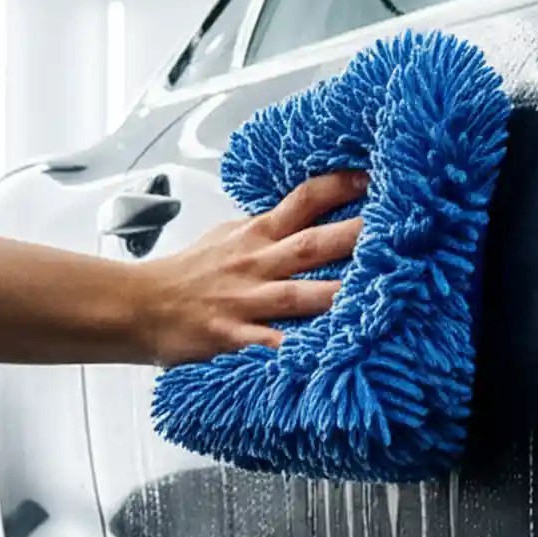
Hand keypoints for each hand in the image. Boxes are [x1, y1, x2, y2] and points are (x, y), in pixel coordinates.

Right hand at [131, 171, 366, 365]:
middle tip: (399, 231)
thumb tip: (303, 210)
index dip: (339, 186)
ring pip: (299, 294)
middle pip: (312, 244)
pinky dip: (294, 350)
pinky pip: (269, 345)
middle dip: (355, 236)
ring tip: (379, 295)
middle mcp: (257, 263)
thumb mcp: (228, 237)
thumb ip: (267, 227)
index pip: (303, 200)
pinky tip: (324, 358)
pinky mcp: (232, 337)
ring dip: (338, 293)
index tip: (374, 178)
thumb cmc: (187, 273)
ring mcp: (246, 301)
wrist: (138, 306)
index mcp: (257, 234)